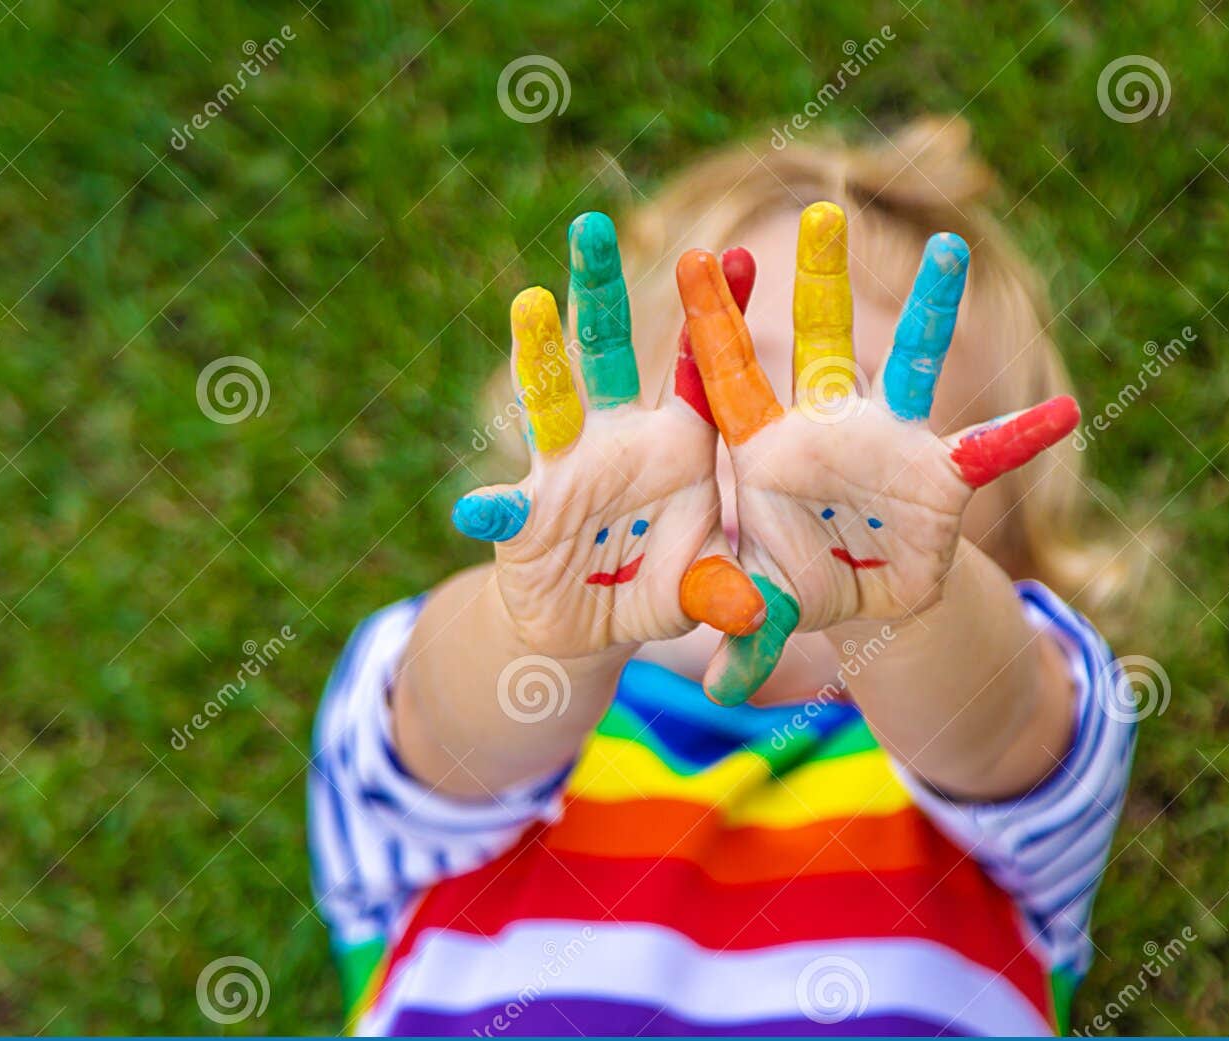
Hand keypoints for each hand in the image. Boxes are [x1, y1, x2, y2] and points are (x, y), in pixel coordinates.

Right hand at [452, 213, 763, 658]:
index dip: (715, 316)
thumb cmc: (663, 585)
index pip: (700, 370)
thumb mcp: (708, 589)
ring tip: (527, 306)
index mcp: (681, 443)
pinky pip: (504, 511)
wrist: (590, 626)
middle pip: (606, 353)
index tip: (734, 255)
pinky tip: (477, 510)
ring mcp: (564, 471)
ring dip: (537, 355)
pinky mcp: (524, 518)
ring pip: (548, 402)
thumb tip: (751, 614)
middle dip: (600, 290)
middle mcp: (619, 440)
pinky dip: (490, 510)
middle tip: (591, 227)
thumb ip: (729, 592)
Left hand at [676, 202, 1078, 702]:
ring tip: (950, 250)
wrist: (852, 597)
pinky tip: (1069, 414)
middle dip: (822, 281)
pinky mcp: (939, 478)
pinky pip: (987, 454)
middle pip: (819, 343)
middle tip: (823, 211)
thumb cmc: (786, 582)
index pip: (731, 378)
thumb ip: (732, 621)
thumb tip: (714, 684)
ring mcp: (888, 444)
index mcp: (765, 450)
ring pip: (910, 365)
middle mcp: (828, 430)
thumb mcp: (754, 601)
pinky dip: (1023, 439)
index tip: (691, 261)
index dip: (713, 325)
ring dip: (931, 311)